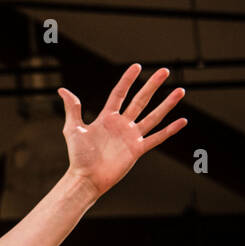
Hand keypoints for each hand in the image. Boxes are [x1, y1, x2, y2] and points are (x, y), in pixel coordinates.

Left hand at [57, 64, 186, 196]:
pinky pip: (156, 138)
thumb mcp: (73, 130)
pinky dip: (169, 130)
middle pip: (140, 101)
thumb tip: (62, 90)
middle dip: (152, 85)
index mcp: (106, 118)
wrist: (86, 179)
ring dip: (167, 104)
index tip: (137, 66)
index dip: (128, 80)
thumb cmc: (78, 157)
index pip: (120, 94)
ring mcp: (131, 137)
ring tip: (180, 91)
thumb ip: (72, 109)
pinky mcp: (137, 150)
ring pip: (153, 116)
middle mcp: (121, 125)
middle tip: (164, 71)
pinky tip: (182, 121)